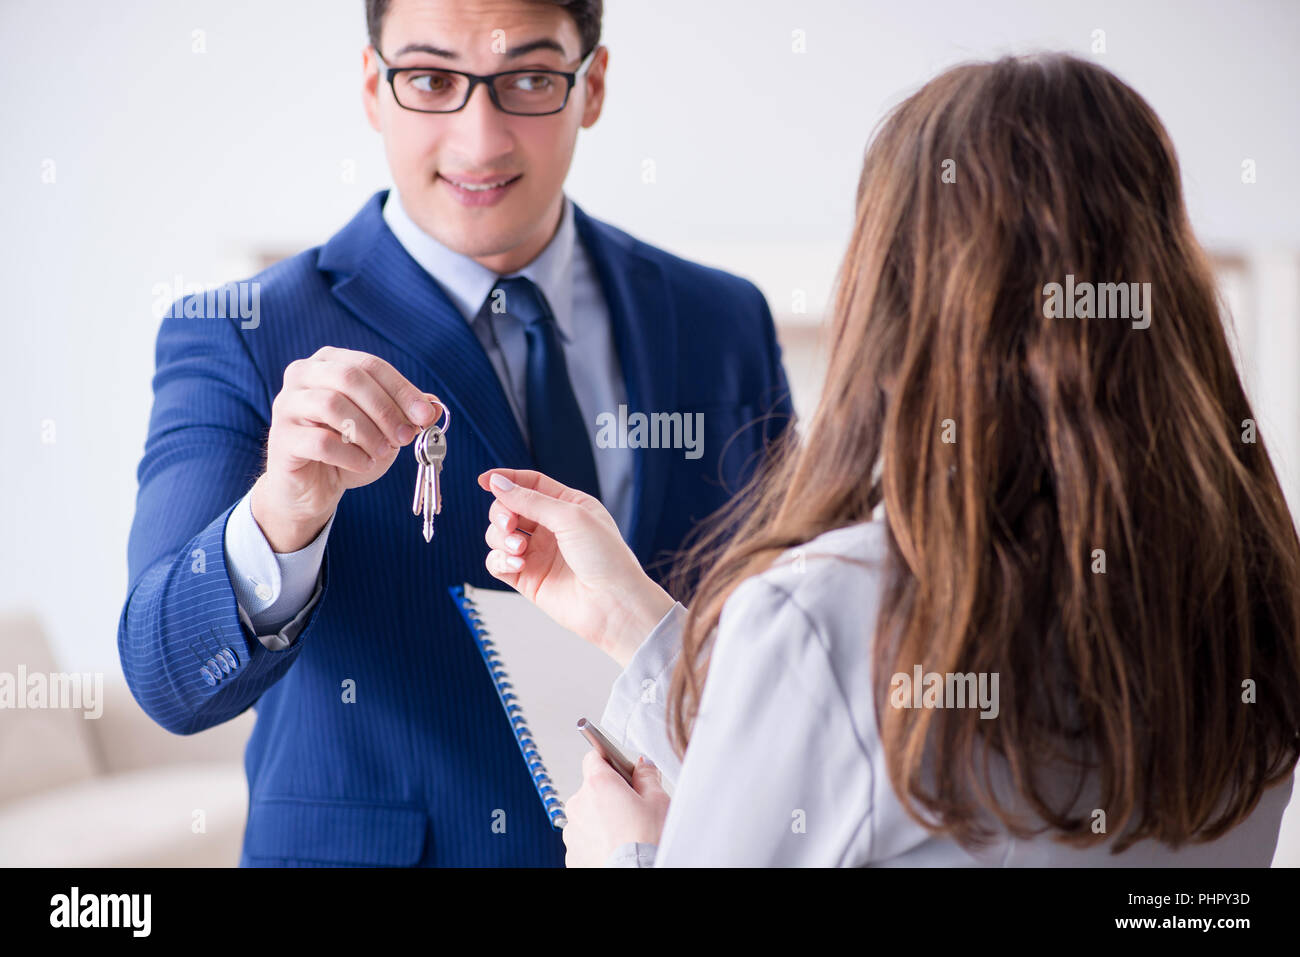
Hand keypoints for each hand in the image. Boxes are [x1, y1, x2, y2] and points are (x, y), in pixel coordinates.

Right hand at [253, 346, 443, 551]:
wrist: (313, 487)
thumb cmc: (349, 450)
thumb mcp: (384, 430)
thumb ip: (406, 415)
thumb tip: (434, 406)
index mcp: (330, 362)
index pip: (371, 365)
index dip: (402, 390)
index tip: (425, 416)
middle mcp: (302, 375)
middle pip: (350, 377)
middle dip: (385, 409)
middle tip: (405, 437)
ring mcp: (287, 404)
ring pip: (332, 405)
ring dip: (368, 432)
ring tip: (383, 452)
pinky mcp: (281, 437)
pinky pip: (320, 441)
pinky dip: (350, 455)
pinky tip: (363, 464)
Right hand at [478, 469, 675, 666]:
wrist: (614, 604)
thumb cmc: (606, 558)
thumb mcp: (571, 517)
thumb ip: (531, 500)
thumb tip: (497, 483)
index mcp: (568, 506)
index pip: (531, 484)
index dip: (507, 480)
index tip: (484, 480)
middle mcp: (552, 528)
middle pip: (509, 508)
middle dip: (502, 513)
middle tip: (510, 524)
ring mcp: (539, 554)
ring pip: (499, 535)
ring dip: (501, 538)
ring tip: (518, 549)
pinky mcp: (528, 579)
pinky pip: (498, 563)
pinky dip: (500, 561)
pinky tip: (516, 565)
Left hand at [562, 751, 669, 866]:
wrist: (638, 874)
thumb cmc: (647, 844)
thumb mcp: (658, 801)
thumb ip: (647, 776)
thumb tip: (644, 766)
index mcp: (598, 784)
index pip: (594, 757)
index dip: (610, 762)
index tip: (621, 770)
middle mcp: (579, 804)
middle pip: (591, 789)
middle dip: (609, 795)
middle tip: (633, 809)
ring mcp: (572, 831)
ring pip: (587, 816)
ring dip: (601, 820)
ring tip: (625, 834)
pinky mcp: (572, 854)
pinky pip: (584, 840)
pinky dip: (596, 842)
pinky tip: (615, 848)